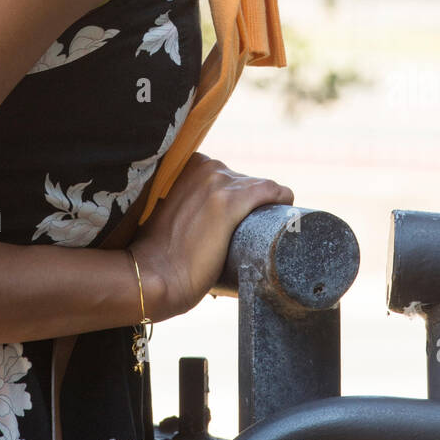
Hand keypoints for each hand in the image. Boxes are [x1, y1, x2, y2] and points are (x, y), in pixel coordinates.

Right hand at [129, 152, 294, 321]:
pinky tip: (286, 209)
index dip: (235, 196)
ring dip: (264, 206)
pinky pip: (270, 191)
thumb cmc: (161, 253)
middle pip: (244, 180)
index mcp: (188, 165)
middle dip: (249, 203)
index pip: (226, 174)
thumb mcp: (172, 212)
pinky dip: (281, 198)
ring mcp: (216, 182)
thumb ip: (188, 204)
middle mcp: (203, 166)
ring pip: (259, 187)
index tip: (238, 218)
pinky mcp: (228, 202)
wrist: (153, 274)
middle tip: (246, 232)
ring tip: (263, 231)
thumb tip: (208, 222)